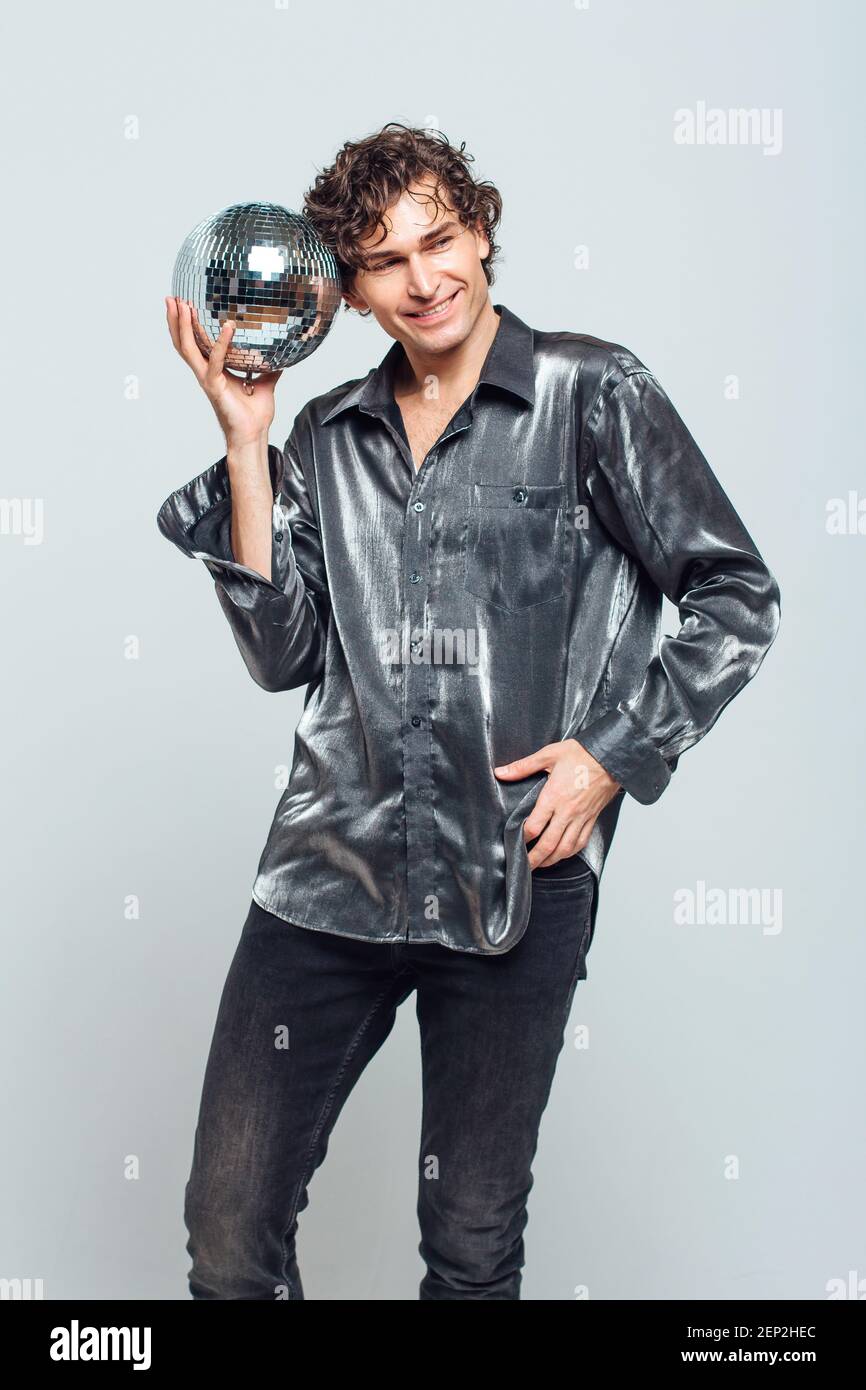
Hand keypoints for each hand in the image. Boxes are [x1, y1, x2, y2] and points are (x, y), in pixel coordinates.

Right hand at [165, 296, 281, 447]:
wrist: (254, 434)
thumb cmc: (255, 415)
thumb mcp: (266, 384)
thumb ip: (270, 368)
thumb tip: (283, 356)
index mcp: (214, 370)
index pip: (196, 343)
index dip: (188, 325)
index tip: (185, 304)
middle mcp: (206, 373)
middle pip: (183, 343)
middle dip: (175, 320)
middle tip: (172, 297)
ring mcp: (207, 379)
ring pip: (187, 349)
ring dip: (182, 326)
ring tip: (181, 305)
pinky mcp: (214, 386)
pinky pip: (215, 361)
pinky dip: (221, 343)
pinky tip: (228, 327)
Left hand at [494, 739, 621, 868]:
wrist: (611, 756)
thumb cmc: (581, 754)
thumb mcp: (549, 755)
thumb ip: (523, 766)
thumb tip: (501, 772)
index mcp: (554, 797)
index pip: (534, 827)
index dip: (522, 838)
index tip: (514, 841)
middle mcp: (567, 812)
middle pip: (548, 844)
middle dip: (534, 859)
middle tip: (524, 867)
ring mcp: (581, 818)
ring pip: (565, 848)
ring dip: (551, 860)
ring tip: (540, 864)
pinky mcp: (592, 819)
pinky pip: (580, 842)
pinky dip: (570, 852)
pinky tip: (562, 854)